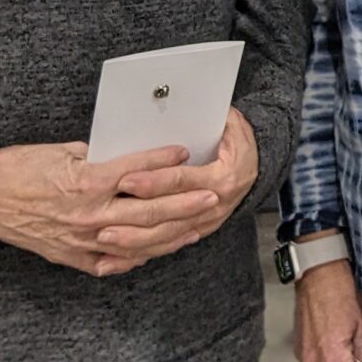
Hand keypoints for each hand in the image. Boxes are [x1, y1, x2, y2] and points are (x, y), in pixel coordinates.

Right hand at [0, 141, 219, 277]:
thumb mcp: (61, 151)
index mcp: (85, 180)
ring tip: (198, 225)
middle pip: (148, 211)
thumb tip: (132, 155)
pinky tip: (160, 249)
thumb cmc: (19, 168)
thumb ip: (99, 157)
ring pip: (138, 241)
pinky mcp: (71, 257)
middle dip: (185, 204)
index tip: (187, 151)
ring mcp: (81, 239)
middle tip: (212, 195)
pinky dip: (139, 256)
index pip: (137, 170)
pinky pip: (113, 261)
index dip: (164, 160)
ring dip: (172, 234)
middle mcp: (88, 213)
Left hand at [106, 109, 259, 258]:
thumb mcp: (232, 124)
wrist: (258, 169)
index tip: (126, 181)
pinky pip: (166, 247)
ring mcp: (205, 223)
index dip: (153, 182)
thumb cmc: (238, 143)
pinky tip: (116, 261)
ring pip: (165, 238)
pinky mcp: (197, 232)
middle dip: (135, 219)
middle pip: (169, 216)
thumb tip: (186, 101)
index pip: (181, 181)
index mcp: (222, 177)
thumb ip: (212, 117)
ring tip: (105, 238)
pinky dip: (141, 255)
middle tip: (103, 220)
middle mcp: (214, 205)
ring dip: (134, 242)